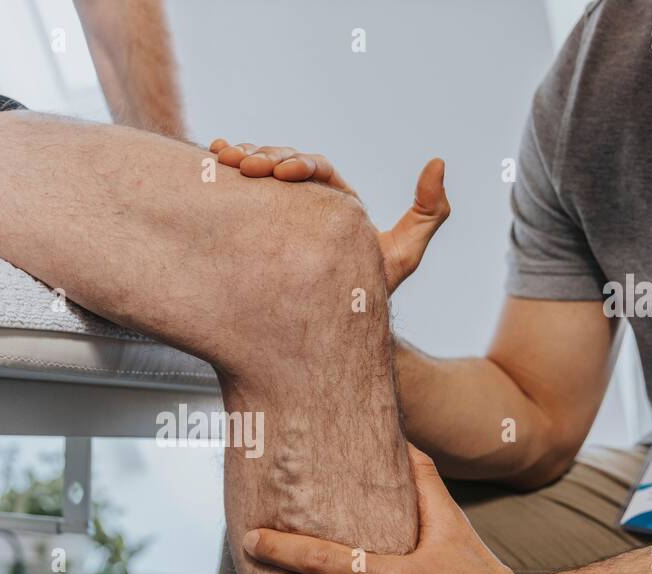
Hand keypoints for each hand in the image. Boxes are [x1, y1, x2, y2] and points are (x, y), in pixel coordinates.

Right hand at [209, 138, 450, 293]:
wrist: (330, 337)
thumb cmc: (364, 298)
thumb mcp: (402, 256)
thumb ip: (427, 214)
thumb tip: (438, 163)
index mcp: (335, 200)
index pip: (317, 169)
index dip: (300, 162)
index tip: (284, 173)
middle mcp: (305, 202)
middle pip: (282, 165)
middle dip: (264, 159)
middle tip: (247, 167)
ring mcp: (277, 216)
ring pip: (257, 176)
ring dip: (241, 161)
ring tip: (225, 160)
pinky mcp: (254, 231)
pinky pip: (239, 198)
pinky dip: (225, 176)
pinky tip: (213, 163)